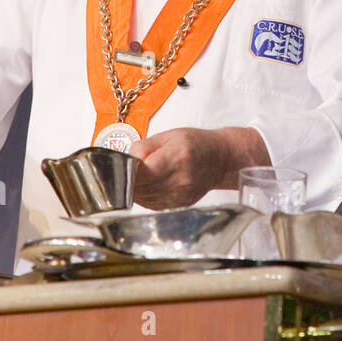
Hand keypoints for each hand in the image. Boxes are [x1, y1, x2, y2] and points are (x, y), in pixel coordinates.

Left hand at [130, 127, 268, 209]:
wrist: (220, 158)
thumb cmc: (194, 143)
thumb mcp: (167, 136)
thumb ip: (143, 147)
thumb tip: (125, 161)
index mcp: (176, 157)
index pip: (141, 174)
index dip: (126, 172)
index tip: (121, 167)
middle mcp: (181, 179)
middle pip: (141, 189)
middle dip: (129, 181)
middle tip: (128, 171)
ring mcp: (182, 195)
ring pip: (144, 200)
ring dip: (136, 191)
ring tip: (141, 178)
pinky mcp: (181, 204)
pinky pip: (153, 205)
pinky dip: (146, 197)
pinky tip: (151, 186)